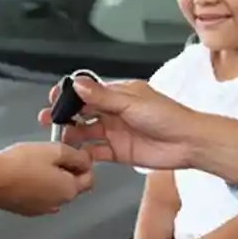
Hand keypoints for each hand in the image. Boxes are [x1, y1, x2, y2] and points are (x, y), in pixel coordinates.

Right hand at [0, 142, 93, 215]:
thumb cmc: (21, 163)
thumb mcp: (54, 150)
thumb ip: (75, 155)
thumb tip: (86, 160)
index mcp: (69, 190)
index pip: (89, 178)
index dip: (83, 162)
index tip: (72, 151)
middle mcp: (58, 204)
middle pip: (71, 185)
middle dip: (66, 169)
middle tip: (51, 154)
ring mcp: (41, 209)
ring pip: (54, 190)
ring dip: (51, 177)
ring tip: (36, 161)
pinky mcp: (25, 210)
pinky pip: (39, 195)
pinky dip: (37, 185)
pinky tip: (25, 173)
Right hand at [37, 76, 205, 169]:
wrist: (188, 143)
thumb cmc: (168, 117)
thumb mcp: (132, 102)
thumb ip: (102, 96)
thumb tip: (78, 84)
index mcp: (119, 94)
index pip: (88, 91)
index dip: (70, 94)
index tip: (54, 97)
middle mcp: (115, 112)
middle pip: (83, 112)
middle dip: (65, 115)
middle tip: (49, 119)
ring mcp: (116, 132)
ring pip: (86, 132)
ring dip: (72, 134)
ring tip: (59, 138)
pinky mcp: (119, 151)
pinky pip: (96, 151)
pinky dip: (84, 153)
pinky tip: (75, 154)